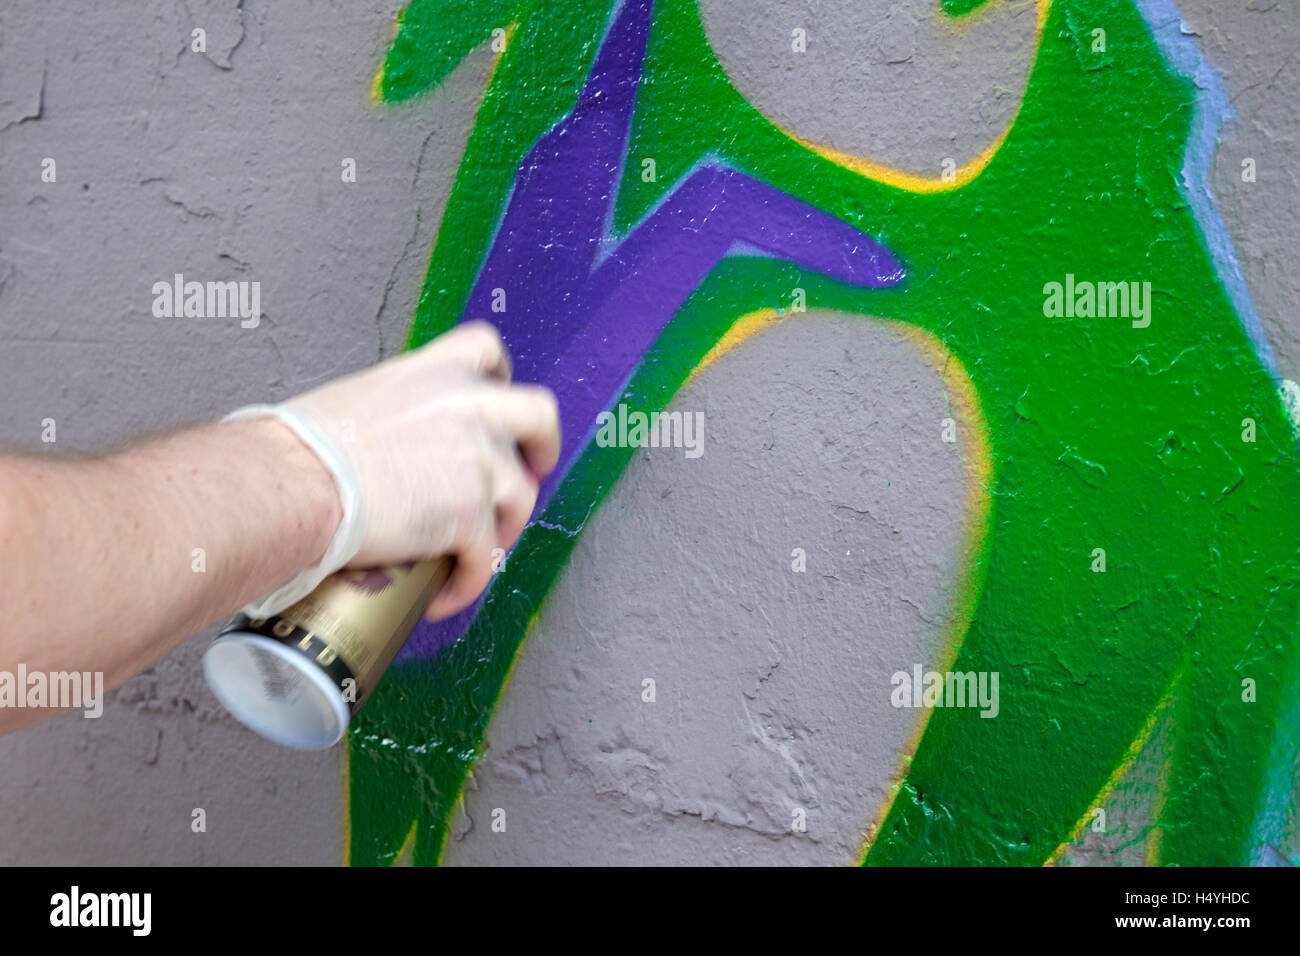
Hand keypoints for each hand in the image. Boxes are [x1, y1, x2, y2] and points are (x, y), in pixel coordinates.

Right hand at [284, 321, 559, 617]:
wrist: (295, 484)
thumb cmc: (300, 448)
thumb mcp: (357, 401)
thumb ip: (397, 414)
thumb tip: (388, 449)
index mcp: (433, 372)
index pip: (485, 351)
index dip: (500, 380)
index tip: (495, 408)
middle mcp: (468, 406)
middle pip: (539, 416)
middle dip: (542, 449)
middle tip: (527, 474)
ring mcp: (478, 459)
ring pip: (520, 497)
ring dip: (500, 528)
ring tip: (469, 555)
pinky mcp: (471, 513)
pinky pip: (487, 557)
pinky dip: (468, 581)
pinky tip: (442, 596)